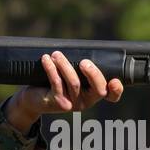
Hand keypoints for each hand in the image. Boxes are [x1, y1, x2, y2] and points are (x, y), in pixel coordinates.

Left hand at [4, 52, 123, 133]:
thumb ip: (80, 65)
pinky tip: (46, 59)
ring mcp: (73, 104)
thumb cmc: (55, 81)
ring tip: (56, 54)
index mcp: (93, 93)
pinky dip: (51, 69)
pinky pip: (57, 83)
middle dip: (93, 73)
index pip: (111, 95)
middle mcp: (86, 101)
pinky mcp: (58, 102)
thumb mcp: (70, 73)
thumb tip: (84, 45)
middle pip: (98, 89)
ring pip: (74, 83)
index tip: (115, 80)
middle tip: (84, 61)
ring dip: (65, 65)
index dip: (116, 90)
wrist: (33, 98)